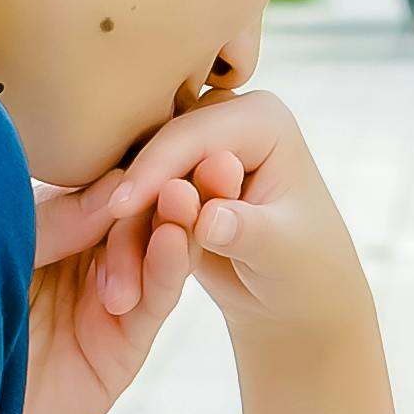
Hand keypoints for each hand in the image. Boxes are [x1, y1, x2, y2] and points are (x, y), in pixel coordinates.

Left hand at [20, 165, 200, 413]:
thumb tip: (112, 182)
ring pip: (157, 249)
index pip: (104, 178)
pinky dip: (169, 267)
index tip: (167, 122)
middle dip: (170, 182)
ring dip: (179, 218)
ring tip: (194, 190)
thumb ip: (50, 221)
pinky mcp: (121, 348)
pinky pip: (156, 299)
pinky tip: (177, 238)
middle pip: (141, 209)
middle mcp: (82, 257)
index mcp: (49, 224)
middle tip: (202, 153)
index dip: (136, 153)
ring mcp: (107, 301)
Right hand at [99, 90, 370, 358]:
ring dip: (123, 221)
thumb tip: (209, 219)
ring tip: (118, 276)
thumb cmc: (304, 270)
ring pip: (136, 172)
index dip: (155, 170)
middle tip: (108, 250)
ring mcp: (196, 143)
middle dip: (132, 196)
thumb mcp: (283, 255)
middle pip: (155, 146)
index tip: (119, 208)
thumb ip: (247, 231)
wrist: (293, 296)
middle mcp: (225, 118)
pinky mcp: (173, 172)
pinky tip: (116, 268)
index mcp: (261, 118)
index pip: (194, 135)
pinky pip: (132, 196)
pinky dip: (123, 231)